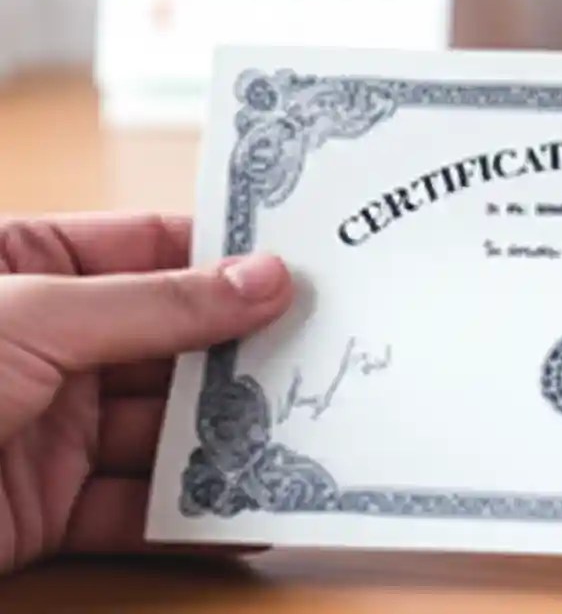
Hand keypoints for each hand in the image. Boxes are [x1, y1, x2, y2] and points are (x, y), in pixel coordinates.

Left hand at [0, 214, 291, 573]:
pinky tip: (252, 506)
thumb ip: (156, 305)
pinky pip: (137, 508)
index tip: (309, 258)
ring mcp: (42, 429)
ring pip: (162, 428)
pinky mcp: (42, 511)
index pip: (147, 247)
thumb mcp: (31, 320)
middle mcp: (40, 345)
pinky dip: (194, 514)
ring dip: (230, 435)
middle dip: (242, 351)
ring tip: (312, 429)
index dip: (225, 251)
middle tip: (331, 349)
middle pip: (168, 341)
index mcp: (22, 268)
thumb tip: (264, 278)